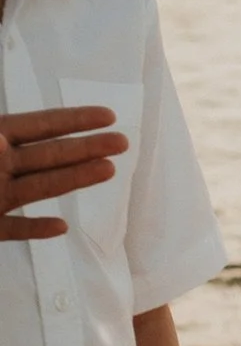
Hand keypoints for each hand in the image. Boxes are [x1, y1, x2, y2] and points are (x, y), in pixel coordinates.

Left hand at [0, 106, 126, 242]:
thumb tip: (1, 141)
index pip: (37, 127)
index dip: (73, 120)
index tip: (109, 117)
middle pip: (47, 156)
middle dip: (86, 148)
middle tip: (123, 143)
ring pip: (37, 188)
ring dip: (73, 180)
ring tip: (109, 171)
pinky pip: (13, 229)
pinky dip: (36, 228)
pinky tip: (62, 228)